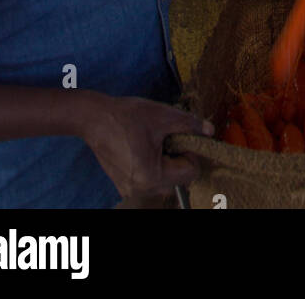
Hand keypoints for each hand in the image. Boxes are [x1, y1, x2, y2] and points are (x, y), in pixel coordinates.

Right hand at [81, 93, 214, 200]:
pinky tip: (144, 147)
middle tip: (169, 137)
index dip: (191, 152)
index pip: (190, 172)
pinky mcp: (124, 183)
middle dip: (180, 158)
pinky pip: (149, 180)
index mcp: (152, 176)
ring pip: (164, 181)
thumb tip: (209, 130)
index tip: (181, 136)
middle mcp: (141, 189)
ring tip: (156, 141)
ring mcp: (130, 189)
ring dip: (168, 162)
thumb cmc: (127, 117)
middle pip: (178, 180)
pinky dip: (154, 166)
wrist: (94, 118)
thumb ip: (190, 125)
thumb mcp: (164, 116)